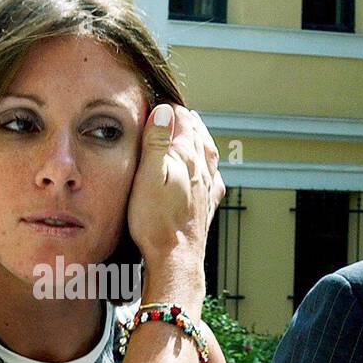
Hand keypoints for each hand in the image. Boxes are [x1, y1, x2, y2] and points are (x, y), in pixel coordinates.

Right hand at [126, 104, 223, 268]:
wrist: (175, 258)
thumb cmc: (156, 221)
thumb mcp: (148, 175)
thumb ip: (157, 141)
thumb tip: (164, 111)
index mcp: (188, 156)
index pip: (182, 119)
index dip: (167, 110)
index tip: (156, 105)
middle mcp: (202, 169)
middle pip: (197, 133)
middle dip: (184, 120)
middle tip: (170, 113)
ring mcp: (207, 187)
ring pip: (208, 152)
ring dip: (198, 138)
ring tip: (190, 131)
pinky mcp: (207, 204)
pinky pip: (213, 177)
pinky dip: (208, 166)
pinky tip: (206, 170)